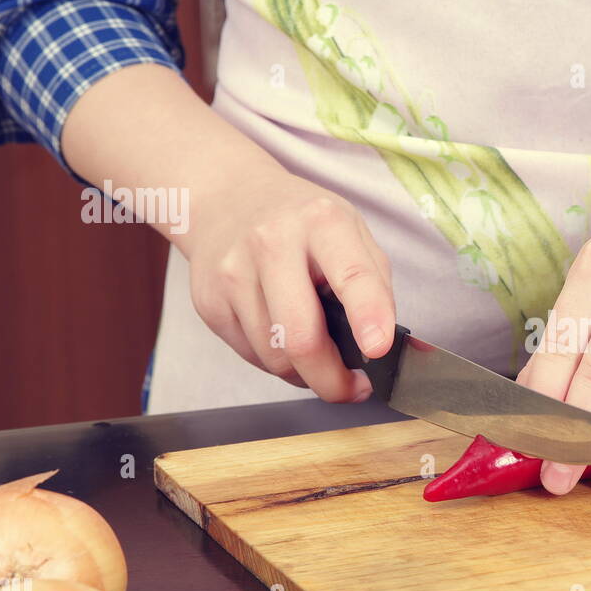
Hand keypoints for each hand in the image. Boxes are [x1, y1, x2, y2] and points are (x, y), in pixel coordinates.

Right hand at [180, 171, 395, 401]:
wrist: (226, 200)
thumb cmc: (301, 224)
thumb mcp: (350, 232)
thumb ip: (372, 283)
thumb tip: (381, 346)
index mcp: (322, 223)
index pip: (350, 276)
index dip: (368, 316)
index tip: (378, 349)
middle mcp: (272, 244)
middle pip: (300, 337)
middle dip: (331, 380)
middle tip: (351, 389)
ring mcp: (234, 273)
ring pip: (274, 357)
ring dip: (304, 373)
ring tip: (319, 356)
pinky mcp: (209, 302)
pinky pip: (251, 356)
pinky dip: (275, 361)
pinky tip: (284, 339)